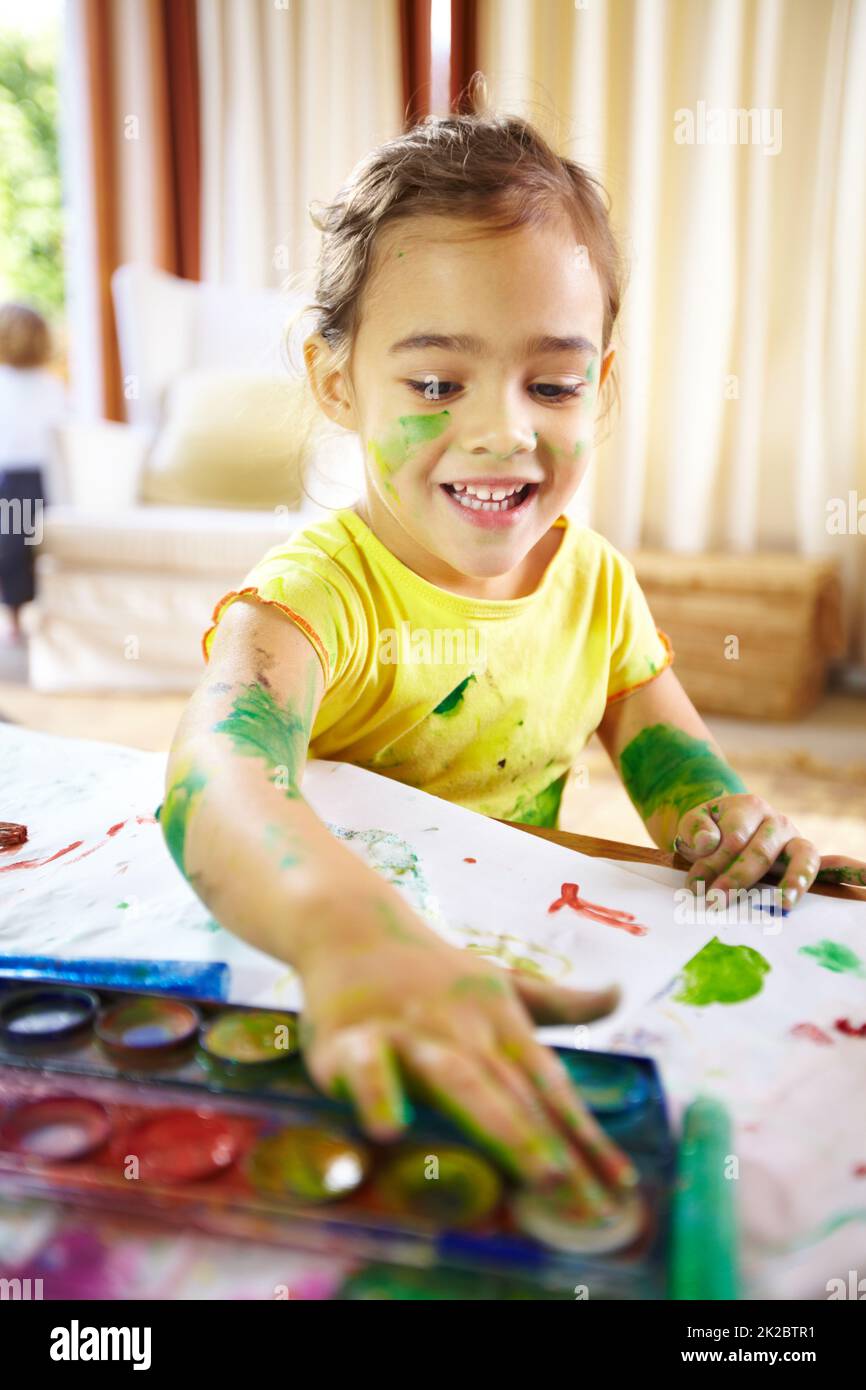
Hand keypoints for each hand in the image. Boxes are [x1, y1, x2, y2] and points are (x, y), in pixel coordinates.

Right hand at [298, 890, 637, 1215]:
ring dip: (505, 1128)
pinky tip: (389, 1132)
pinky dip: (379, 1096)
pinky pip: (368, 1069)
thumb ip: (559, 1002)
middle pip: (517, 1096)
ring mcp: (409, 1034)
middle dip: (557, 1151)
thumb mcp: (500, 981)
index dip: (587, 1135)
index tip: (622, 1185)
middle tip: (591, 1207)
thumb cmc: (431, 971)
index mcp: (499, 1021)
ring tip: (544, 1176)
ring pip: (462, 1082)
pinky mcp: (353, 1040)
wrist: (352, 925)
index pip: (550, 1085)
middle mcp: (462, 1029)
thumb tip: (619, 995)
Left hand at [672, 792, 820, 909]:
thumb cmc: (709, 829)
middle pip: (762, 852)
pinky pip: (833, 864)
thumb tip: (707, 843)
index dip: (713, 863)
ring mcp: (795, 841)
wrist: (723, 825)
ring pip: (803, 856)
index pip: (734, 839)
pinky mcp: (804, 860)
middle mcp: (777, 822)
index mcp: (749, 807)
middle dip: (739, 879)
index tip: (695, 886)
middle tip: (718, 901)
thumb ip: (696, 829)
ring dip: (795, 881)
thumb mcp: (694, 822)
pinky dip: (851, 870)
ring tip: (783, 904)